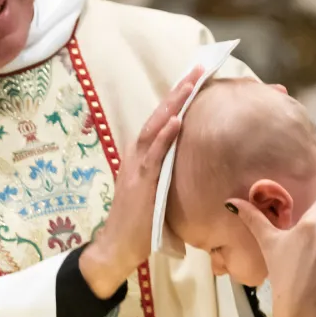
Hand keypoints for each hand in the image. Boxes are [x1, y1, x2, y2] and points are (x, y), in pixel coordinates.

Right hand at [78, 65, 202, 295]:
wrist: (116, 247)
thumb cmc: (141, 222)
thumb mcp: (159, 191)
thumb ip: (171, 173)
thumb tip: (198, 164)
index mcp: (144, 156)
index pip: (163, 121)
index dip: (180, 99)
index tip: (198, 78)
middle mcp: (138, 156)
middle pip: (159, 116)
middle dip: (179, 92)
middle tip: (199, 69)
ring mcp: (137, 168)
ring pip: (155, 128)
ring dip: (173, 105)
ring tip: (190, 83)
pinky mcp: (139, 183)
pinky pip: (153, 156)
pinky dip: (164, 136)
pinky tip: (177, 120)